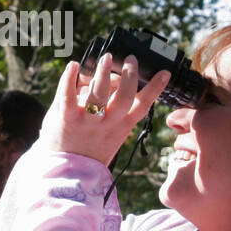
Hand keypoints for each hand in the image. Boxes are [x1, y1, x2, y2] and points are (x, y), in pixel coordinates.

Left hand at [39, 54, 170, 165]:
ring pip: (97, 95)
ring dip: (103, 73)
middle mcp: (107, 123)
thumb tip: (112, 78)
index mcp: (122, 126)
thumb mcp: (113, 133)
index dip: (155, 88)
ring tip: (106, 58)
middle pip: (124, 97)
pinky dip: (69, 78)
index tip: (164, 72)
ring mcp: (87, 121)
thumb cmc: (91, 148)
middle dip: (130, 76)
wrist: (69, 172)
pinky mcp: (66, 119)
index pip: (143, 105)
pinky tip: (73, 65)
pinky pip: (67, 95)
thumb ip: (115, 109)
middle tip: (131, 59)